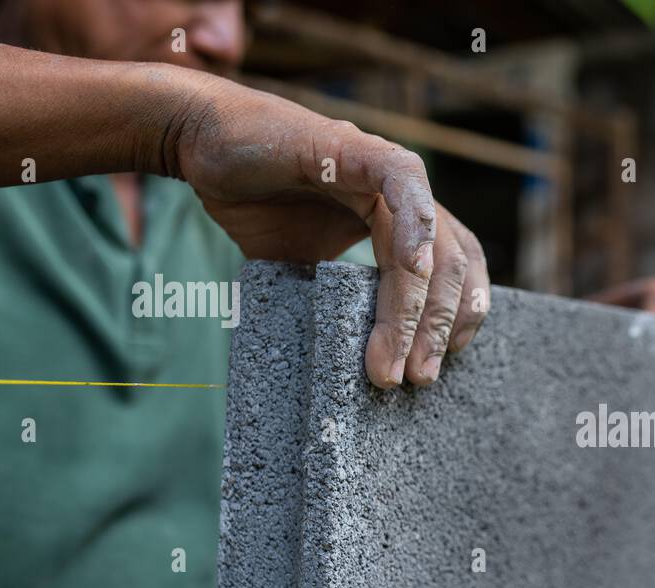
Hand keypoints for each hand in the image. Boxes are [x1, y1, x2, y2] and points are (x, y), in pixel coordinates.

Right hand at [169, 76, 489, 388]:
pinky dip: (413, 223)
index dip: (454, 320)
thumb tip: (360, 361)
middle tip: (416, 378)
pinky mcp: (355, 147)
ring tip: (397, 354)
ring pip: (429, 240)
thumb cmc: (254, 202)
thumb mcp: (305, 268)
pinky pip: (401, 181)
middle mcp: (402, 199)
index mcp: (400, 225)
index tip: (435, 366)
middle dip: (436, 327)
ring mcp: (383, 170)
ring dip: (419, 303)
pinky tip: (412, 268)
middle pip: (449, 265)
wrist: (199, 142)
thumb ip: (340, 301)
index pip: (450, 274)